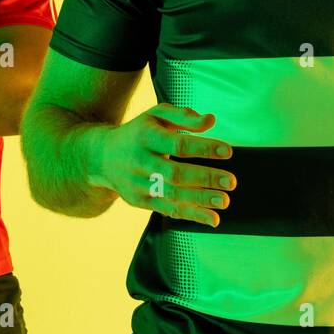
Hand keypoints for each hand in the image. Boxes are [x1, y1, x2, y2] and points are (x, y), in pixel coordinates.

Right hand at [86, 104, 235, 226]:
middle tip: (231, 182)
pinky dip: (191, 215)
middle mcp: (139, 162)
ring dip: (200, 200)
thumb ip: (184, 116)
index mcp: (145, 136)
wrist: (102, 157)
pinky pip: (168, 210)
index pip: (177, 144)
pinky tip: (212, 218)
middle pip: (174, 174)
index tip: (227, 151)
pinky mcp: (139, 201)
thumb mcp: (157, 115)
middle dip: (205, 178)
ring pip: (171, 195)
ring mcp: (138, 184)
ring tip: (224, 201)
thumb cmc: (139, 132)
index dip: (203, 148)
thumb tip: (211, 121)